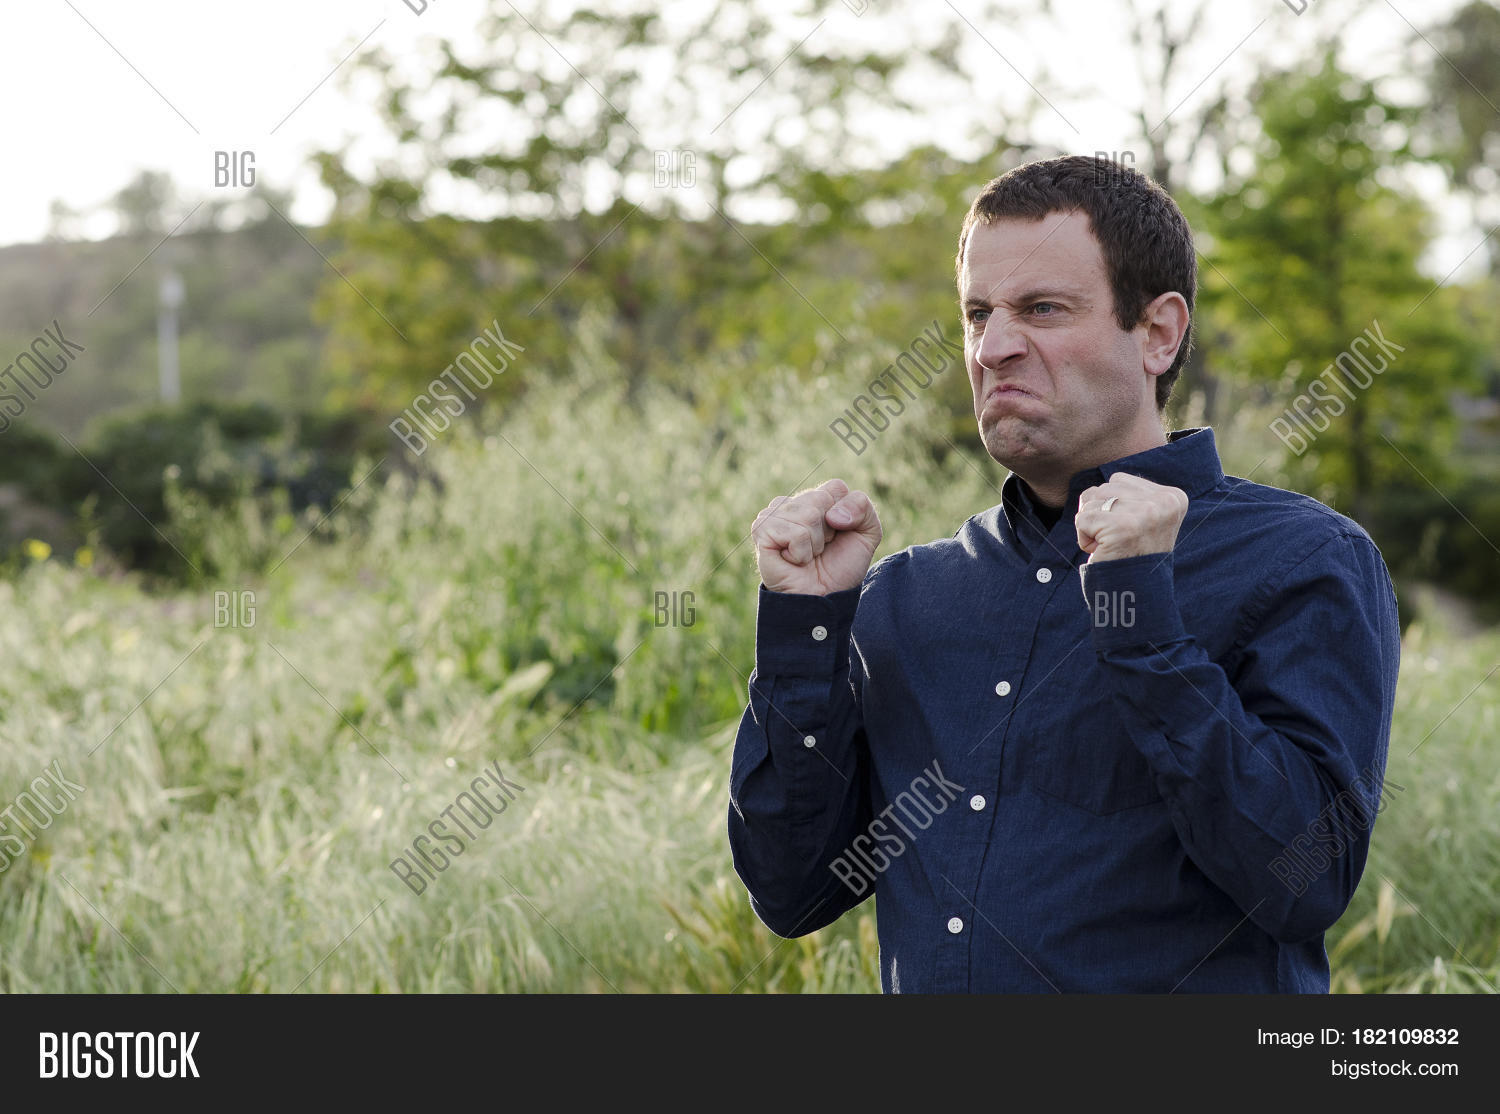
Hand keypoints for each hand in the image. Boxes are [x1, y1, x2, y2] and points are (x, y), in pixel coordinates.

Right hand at [752, 478, 881, 594]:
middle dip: (828, 531)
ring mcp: (773, 515)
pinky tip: (792, 560)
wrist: (823, 598)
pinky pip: (795, 532)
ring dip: (814, 543)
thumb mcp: (867, 533)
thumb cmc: (840, 567)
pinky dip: (801, 552)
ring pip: (808, 515)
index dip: (845, 514)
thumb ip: (863, 506)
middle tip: (820, 548)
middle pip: (821, 499)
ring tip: (806, 555)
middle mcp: (791, 503)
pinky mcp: (761, 530)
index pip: (836, 487)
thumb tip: (832, 514)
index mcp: (813, 498)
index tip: (838, 535)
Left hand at [1075, 472, 1188, 563]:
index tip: (1130, 532)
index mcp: (1173, 496)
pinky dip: (1084, 538)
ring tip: (1112, 545)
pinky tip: (1103, 551)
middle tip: (1118, 541)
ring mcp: (1146, 513)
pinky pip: (1082, 520)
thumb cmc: (1133, 556)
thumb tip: (1100, 483)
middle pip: (1103, 487)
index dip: (1112, 508)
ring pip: (1091, 501)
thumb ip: (1129, 495)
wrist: (1137, 596)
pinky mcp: (1123, 527)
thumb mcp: (1144, 518)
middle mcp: (1164, 501)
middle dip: (1100, 515)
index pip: (1118, 479)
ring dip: (1091, 527)